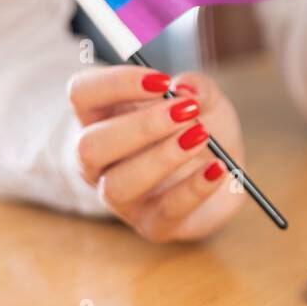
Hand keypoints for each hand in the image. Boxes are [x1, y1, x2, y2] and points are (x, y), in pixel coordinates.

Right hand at [70, 66, 244, 242]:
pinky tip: (217, 168)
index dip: (116, 83)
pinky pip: (165, 211)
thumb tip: (184, 89)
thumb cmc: (200, 126)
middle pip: (89, 146)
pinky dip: (194, 188)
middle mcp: (99, 161)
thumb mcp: (204, 97)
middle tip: (187, 112)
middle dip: (141, 127)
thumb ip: (197, 88)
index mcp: (101, 118)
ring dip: (162, 158)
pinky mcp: (152, 224)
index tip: (161, 81)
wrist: (223, 168)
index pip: (82, 94)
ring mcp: (121, 198)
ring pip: (117, 186)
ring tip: (201, 137)